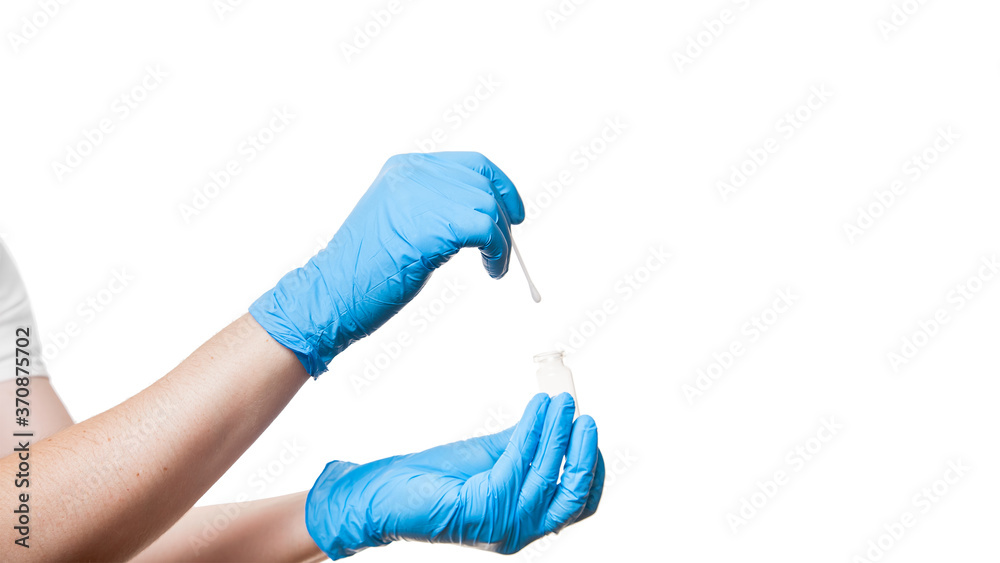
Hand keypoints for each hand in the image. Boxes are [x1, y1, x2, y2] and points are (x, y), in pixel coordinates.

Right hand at [249, 152, 524, 375]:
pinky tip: (491, 270)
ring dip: (501, 241)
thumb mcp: (400, 221)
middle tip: (504, 249)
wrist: (331, 294)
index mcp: (405, 168)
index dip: (500, 186)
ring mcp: (420, 197)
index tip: (514, 212)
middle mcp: (413, 174)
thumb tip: (485, 214)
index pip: (471, 163)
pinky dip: (497, 252)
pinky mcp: (430, 226)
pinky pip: (486, 230)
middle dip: (503, 218)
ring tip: (494, 265)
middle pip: (484, 183)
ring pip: (488, 206)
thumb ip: (435, 207)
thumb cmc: (364, 270)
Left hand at [305, 393, 604, 558]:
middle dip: (583, 452)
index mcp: (524, 522)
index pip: (578, 503)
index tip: (588, 430)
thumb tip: (555, 413)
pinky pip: (518, 462)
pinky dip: (532, 431)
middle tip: (584, 415)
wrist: (385, 492)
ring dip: (556, 432)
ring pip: (546, 474)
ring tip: (559, 401)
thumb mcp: (491, 456)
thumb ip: (524, 442)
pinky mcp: (482, 508)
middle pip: (573, 495)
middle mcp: (519, 531)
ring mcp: (502, 525)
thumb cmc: (433, 478)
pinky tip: (535, 409)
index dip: (591, 466)